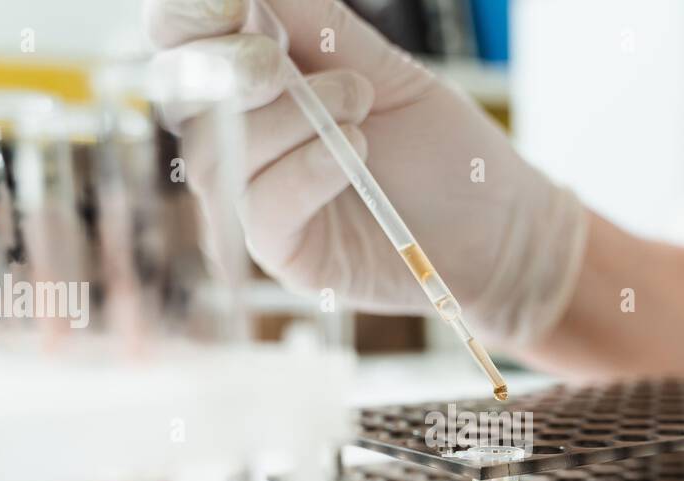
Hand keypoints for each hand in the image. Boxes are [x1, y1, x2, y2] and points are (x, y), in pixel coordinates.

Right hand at [143, 0, 585, 344]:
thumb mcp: (383, 70)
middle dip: (224, 68)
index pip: (185, 45)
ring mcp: (259, 202)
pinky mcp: (286, 254)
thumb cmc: (444, 153)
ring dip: (288, 118)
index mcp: (259, 86)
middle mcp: (246, 143)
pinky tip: (352, 152)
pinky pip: (262, 209)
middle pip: (183, 97)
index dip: (187, 17)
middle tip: (278, 61)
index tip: (233, 3)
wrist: (500, 230)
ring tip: (358, 107)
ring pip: (221, 154)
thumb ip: (317, 24)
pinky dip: (304, 170)